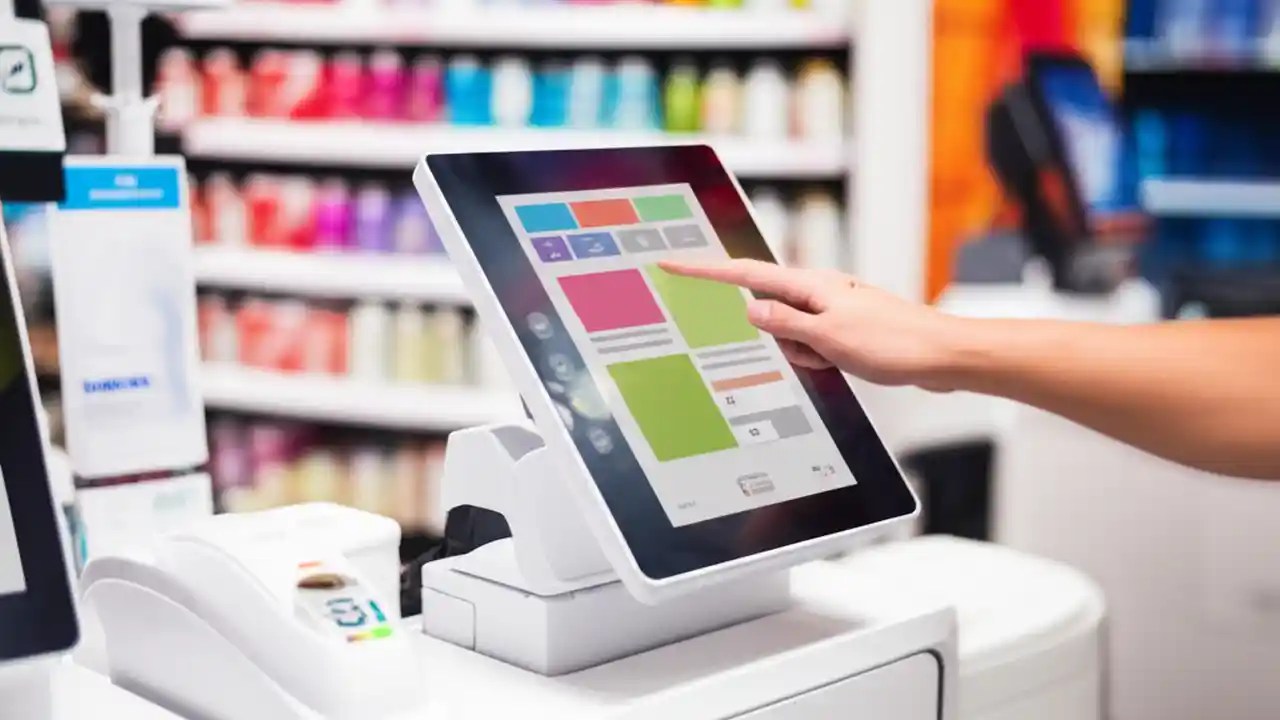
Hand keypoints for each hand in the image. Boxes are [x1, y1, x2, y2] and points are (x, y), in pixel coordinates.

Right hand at [657, 259, 966, 390]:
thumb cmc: (892, 343)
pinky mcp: (842, 328)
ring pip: (790, 334)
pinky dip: (819, 358)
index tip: (672, 264)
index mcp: (810, 284)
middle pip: (769, 313)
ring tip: (838, 357)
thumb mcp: (827, 338)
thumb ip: (783, 324)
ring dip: (804, 353)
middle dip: (779, 339)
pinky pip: (811, 345)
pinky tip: (846, 362)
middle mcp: (818, 291)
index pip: (745, 276)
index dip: (705, 271)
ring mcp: (830, 309)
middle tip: (815, 351)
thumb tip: (750, 311)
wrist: (940, 355)